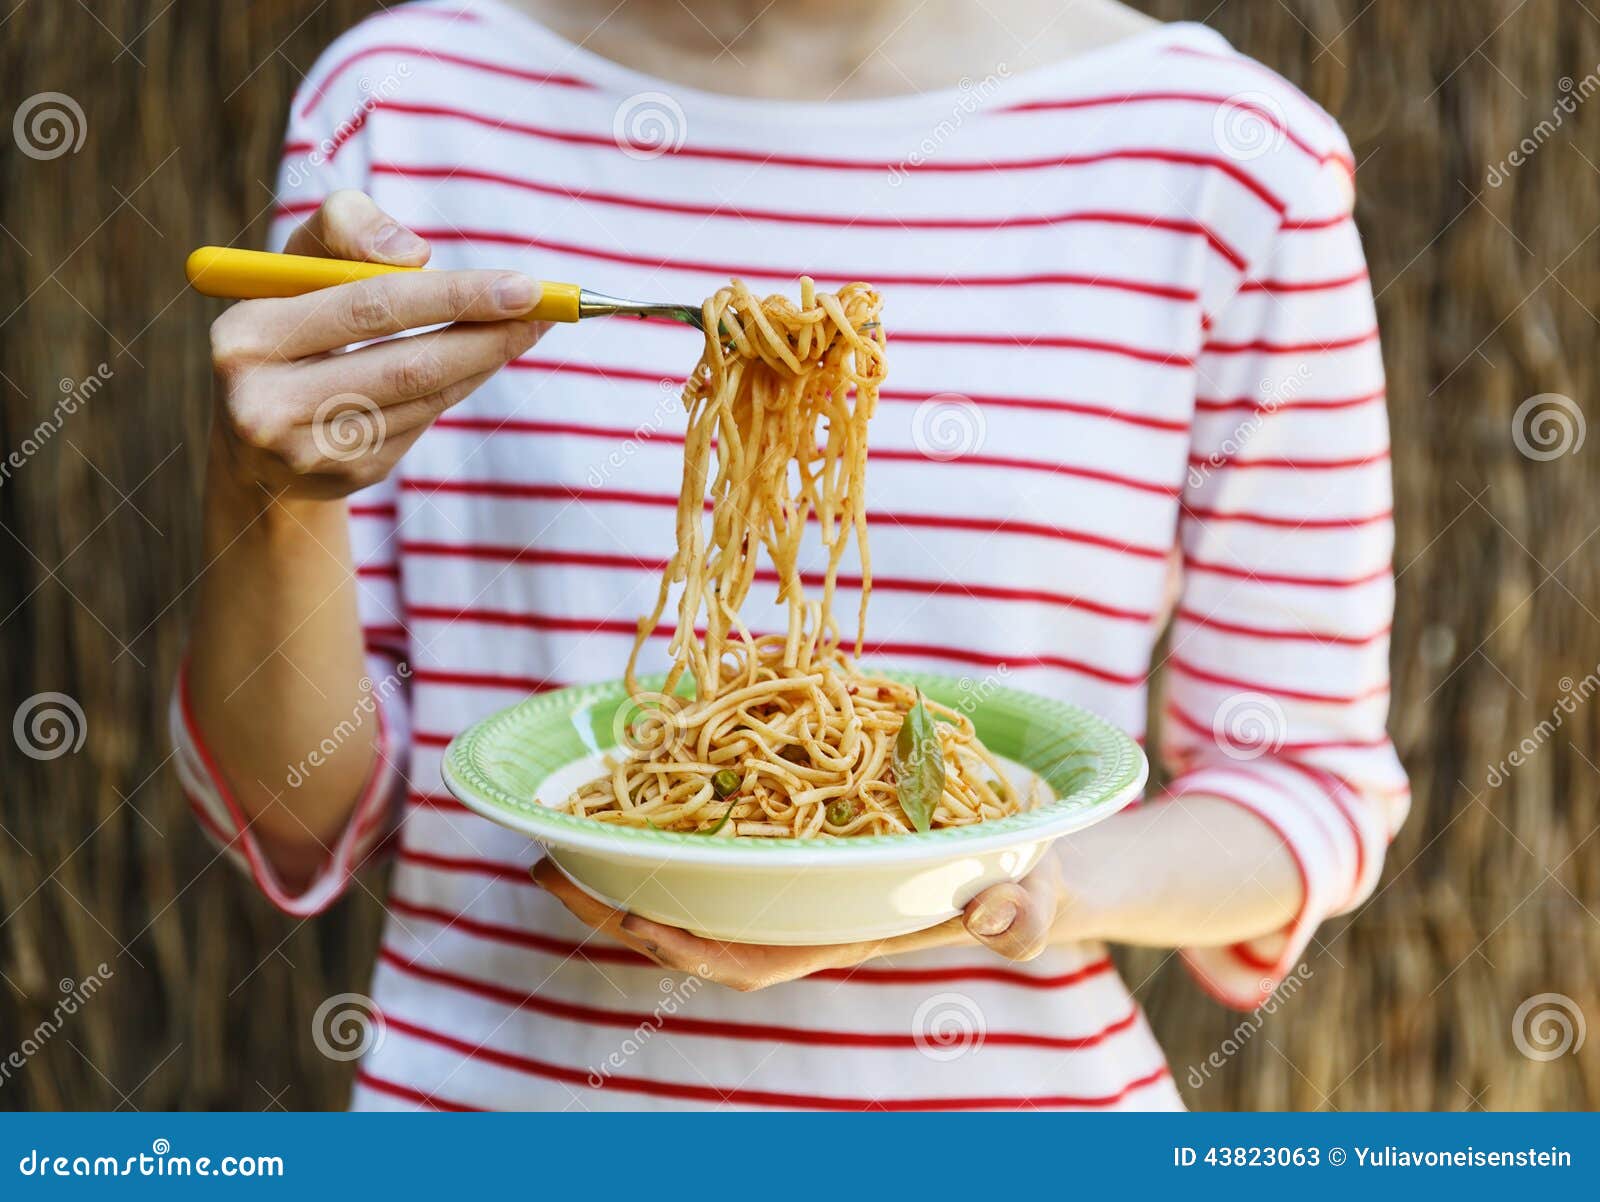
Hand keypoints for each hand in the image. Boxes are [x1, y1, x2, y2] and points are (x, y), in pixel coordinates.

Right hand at [206, 189, 547, 502]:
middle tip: (547, 310)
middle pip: (408, 365)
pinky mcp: (346, 477)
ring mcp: (308, 452)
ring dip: (484, 359)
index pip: (369, 309)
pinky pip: (422, 422)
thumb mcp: (297, 259)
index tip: (524, 286)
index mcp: (246, 339)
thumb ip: (346, 228)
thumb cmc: (287, 315)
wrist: (252, 424)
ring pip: (424, 398)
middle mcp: (267, 405)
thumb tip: (416, 254)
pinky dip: (458, 386)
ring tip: (527, 326)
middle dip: (487, 334)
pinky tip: (481, 359)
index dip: (454, 296)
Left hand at [531, 853, 1067, 991]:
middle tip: (549, 860)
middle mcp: (804, 907)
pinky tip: (637, 775)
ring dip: (630, 860)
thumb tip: (999, 916)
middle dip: (622, 902)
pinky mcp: (797, 831)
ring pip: (697, 881)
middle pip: (697, 922)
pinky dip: (675, 814)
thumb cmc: (1024, 881)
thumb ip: (1020, 914)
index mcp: (842, 931)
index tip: (630, 917)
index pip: (751, 958)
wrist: (1025, 852)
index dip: (686, 945)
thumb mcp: (1032, 895)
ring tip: (561, 824)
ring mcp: (796, 871)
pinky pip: (721, 833)